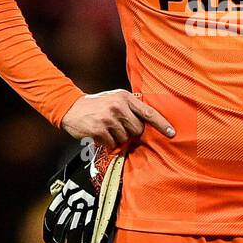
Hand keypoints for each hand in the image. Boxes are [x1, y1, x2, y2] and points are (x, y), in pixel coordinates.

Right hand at [60, 90, 175, 148]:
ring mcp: (108, 118)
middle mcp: (118, 106)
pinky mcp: (99, 129)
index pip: (148, 112)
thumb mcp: (115, 99)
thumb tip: (147, 125)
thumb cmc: (97, 105)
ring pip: (125, 138)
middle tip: (119, 128)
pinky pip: (112, 144)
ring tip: (107, 129)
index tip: (172, 133)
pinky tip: (100, 135)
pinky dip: (108, 144)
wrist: (71, 107)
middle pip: (137, 130)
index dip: (161, 124)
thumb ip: (131, 108)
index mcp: (125, 98)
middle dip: (131, 133)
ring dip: (117, 138)